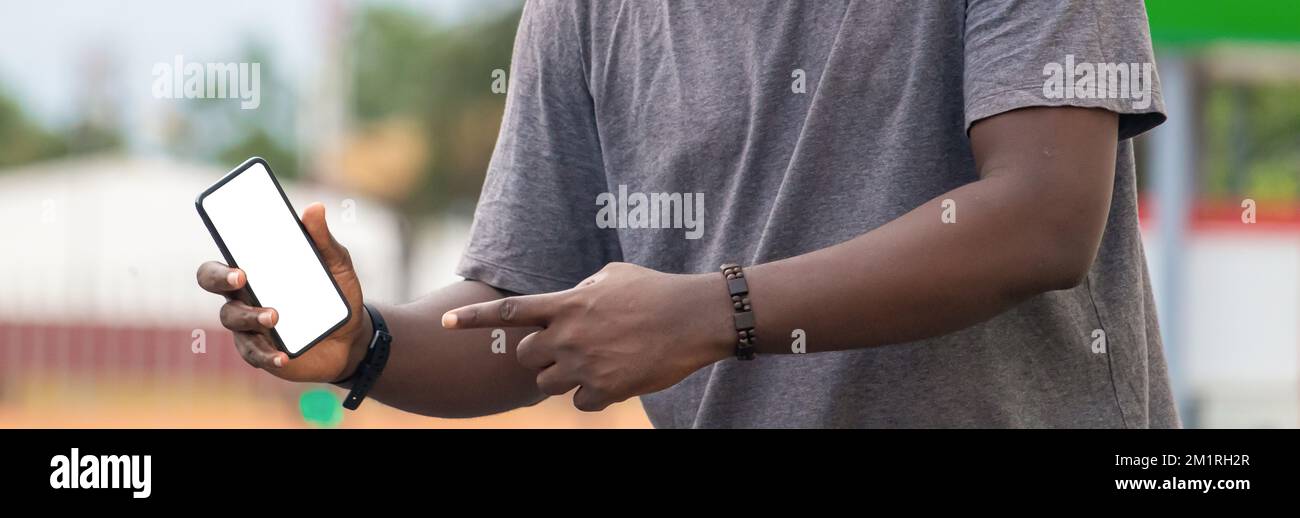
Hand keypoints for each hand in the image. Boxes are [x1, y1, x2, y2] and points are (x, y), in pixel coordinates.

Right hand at [196, 202, 369, 382]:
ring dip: (250, 316)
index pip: (224, 258)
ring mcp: (250, 323)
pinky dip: (267, 354)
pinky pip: (254, 353)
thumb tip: (315, 208)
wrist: (352, 336)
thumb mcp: (337, 265)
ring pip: (232, 318)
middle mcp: (244, 294)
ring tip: (275, 316)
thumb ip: (323, 240)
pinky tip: (282, 355)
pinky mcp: (261, 350)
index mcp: (257, 268)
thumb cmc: (336, 294)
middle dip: (220, 278)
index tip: (240, 264)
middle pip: (212, 282)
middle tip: (242, 278)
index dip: (222, 259)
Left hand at [442, 262, 735, 410]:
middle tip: (566, 349)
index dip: (473, 318)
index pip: (508, 312)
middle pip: (525, 357)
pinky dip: (593, 394)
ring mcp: (583, 365)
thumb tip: (569, 297)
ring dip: (565, 376)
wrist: (691, 319)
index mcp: (566, 304)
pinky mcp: (603, 389)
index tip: (444, 323)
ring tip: (598, 360)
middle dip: (539, 355)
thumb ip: (580, 289)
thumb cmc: (655, 291)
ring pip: (548, 383)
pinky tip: (616, 377)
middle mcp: (567, 335)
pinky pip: (580, 402)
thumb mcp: (611, 276)